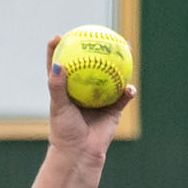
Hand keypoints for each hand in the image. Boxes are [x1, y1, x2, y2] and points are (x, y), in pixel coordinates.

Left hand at [44, 35, 133, 160]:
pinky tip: (130, 87)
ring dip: (120, 62)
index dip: (60, 49)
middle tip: (100, 33)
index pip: (61, 65)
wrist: (80, 154)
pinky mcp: (114, 110)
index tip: (60, 36)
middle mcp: (84, 91)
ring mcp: (100, 99)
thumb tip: (58, 63)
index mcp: (67, 90)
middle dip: (98, 48)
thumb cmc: (64, 132)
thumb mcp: (59, 107)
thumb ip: (57, 85)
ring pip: (112, 76)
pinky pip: (123, 96)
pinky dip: (128, 91)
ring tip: (126, 49)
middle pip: (91, 65)